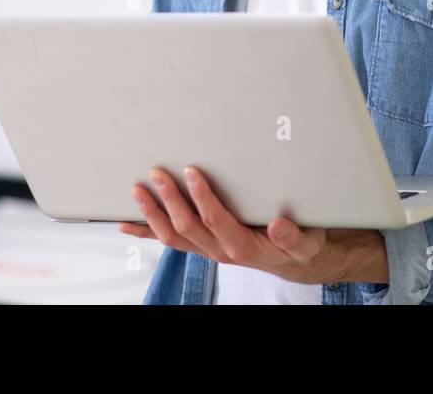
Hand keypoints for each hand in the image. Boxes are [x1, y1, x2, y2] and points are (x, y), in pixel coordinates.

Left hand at [118, 166, 386, 284]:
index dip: (201, 197)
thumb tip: (279, 225)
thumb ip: (294, 236)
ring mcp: (207, 249)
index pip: (215, 220)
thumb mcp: (306, 241)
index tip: (192, 172)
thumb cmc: (299, 245)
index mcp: (241, 245)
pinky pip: (169, 241)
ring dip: (151, 214)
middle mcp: (219, 250)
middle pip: (186, 227)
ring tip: (137, 190)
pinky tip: (126, 224)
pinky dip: (145, 233)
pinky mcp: (201, 245)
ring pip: (171, 236)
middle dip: (169, 200)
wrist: (294, 260)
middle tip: (157, 173)